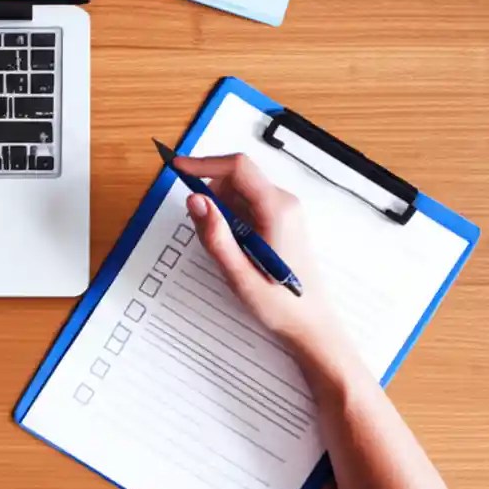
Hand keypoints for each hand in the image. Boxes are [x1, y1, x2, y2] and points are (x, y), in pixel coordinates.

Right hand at [173, 154, 346, 360]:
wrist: (311, 325)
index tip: (177, 168)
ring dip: (221, 211)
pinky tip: (236, 250)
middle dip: (211, 196)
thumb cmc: (279, 304)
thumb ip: (215, 236)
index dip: (204, 163)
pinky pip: (246, 206)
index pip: (238, 167)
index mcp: (276, 209)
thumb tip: (194, 200)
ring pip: (238, 192)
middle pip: (236, 178)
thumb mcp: (238, 274)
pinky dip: (230, 219)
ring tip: (227, 250)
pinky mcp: (280, 220)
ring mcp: (283, 210)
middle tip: (204, 232)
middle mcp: (283, 202)